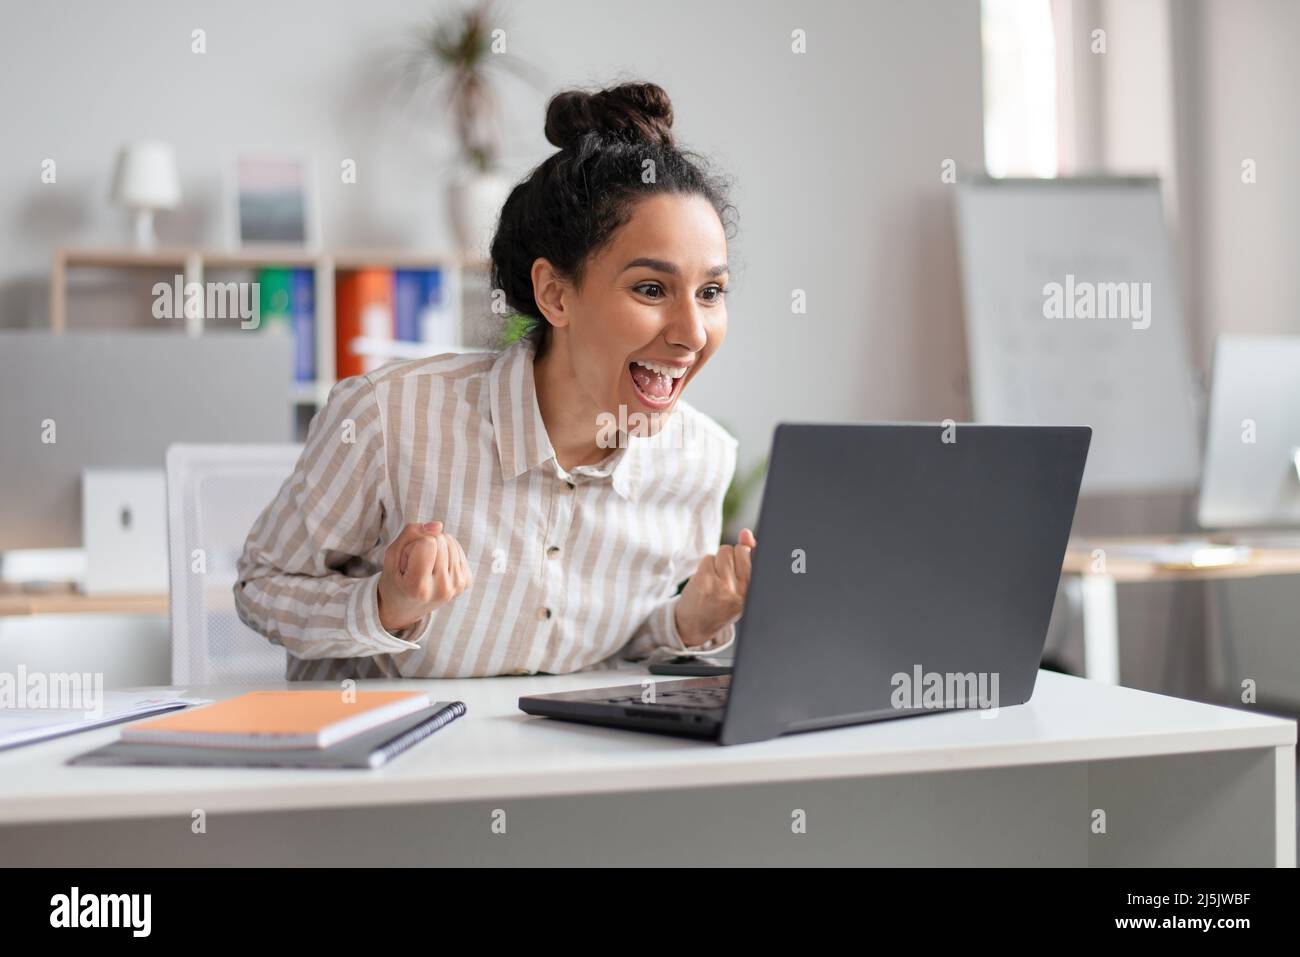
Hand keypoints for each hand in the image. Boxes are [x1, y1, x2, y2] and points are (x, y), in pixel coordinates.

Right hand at [377, 521, 471, 633]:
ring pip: (451, 542)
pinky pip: (459, 549)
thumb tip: (438, 526)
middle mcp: (441, 589)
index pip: (428, 542)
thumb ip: (410, 534)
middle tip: (415, 565)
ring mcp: (457, 587)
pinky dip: (446, 552)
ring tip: (425, 566)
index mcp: (418, 587)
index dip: (413, 545)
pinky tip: (436, 567)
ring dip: (437, 547)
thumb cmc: (396, 579)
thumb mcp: (392, 556)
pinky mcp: (466, 582)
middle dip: (424, 544)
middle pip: (441, 539)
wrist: (405, 608)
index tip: (407, 563)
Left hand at [674, 528, 755, 646]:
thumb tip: (746, 533)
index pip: (757, 558)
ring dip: (718, 560)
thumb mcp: (741, 589)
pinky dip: (706, 565)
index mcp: (752, 593)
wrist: (695, 626)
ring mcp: (722, 586)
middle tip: (726, 576)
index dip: (748, 555)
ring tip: (716, 578)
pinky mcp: (704, 580)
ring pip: (724, 551)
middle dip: (732, 557)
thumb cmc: (721, 604)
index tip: (740, 565)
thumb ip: (748, 559)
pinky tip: (705, 580)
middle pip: (740, 550)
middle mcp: (740, 591)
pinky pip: (709, 557)